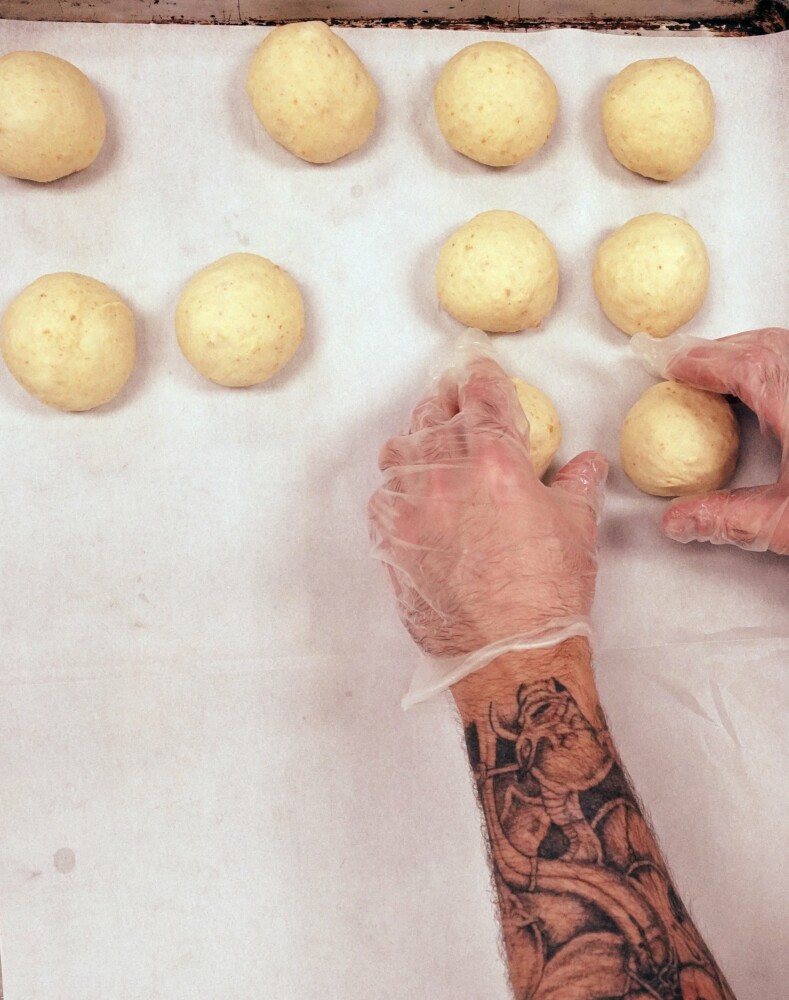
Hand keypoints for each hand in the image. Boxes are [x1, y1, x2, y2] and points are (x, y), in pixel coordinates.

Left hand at [368, 356, 607, 659]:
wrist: (507, 655)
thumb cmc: (547, 596)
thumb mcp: (577, 529)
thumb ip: (578, 484)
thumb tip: (585, 464)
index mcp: (497, 463)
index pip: (482, 396)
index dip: (479, 374)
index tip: (475, 366)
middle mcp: (446, 477)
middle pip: (434, 415)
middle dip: (444, 401)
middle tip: (451, 399)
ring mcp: (411, 510)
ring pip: (399, 451)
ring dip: (415, 440)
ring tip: (428, 443)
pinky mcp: (390, 542)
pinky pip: (382, 497)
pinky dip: (396, 488)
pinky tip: (411, 495)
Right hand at [636, 327, 788, 553]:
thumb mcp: (785, 520)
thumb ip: (728, 518)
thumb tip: (679, 520)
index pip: (738, 365)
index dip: (697, 360)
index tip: (668, 363)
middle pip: (761, 344)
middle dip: (716, 350)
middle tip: (683, 362)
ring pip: (783, 346)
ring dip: (748, 352)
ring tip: (721, 371)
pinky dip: (775, 362)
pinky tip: (768, 390)